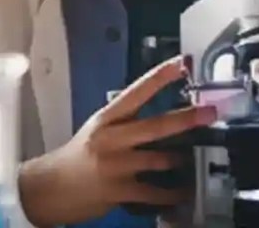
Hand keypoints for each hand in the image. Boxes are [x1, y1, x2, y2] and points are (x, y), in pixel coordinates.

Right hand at [17, 57, 215, 226]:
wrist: (48, 188)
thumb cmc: (78, 155)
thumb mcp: (98, 128)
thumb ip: (126, 120)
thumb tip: (164, 112)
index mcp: (107, 118)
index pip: (137, 92)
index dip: (160, 76)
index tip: (181, 64)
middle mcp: (113, 139)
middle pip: (155, 126)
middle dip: (186, 119)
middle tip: (209, 112)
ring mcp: (116, 166)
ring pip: (160, 160)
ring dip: (182, 159)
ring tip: (196, 158)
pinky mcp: (119, 191)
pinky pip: (154, 192)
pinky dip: (172, 194)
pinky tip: (184, 193)